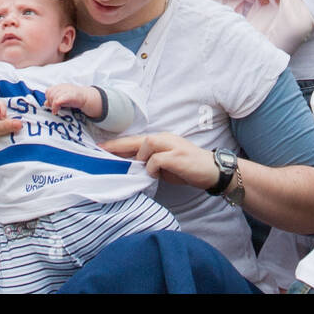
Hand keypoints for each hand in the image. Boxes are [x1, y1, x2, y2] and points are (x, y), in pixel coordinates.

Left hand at [44, 82, 99, 115]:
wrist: (86, 97)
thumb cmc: (74, 98)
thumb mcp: (62, 98)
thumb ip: (54, 100)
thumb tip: (45, 103)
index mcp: (60, 86)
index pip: (49, 90)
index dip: (48, 98)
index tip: (52, 104)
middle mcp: (63, 87)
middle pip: (50, 93)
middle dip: (50, 102)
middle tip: (55, 108)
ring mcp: (67, 91)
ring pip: (54, 97)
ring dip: (53, 105)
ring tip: (56, 110)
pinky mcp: (70, 96)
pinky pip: (58, 100)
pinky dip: (55, 106)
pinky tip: (57, 110)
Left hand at [104, 133, 218, 189]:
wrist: (212, 170)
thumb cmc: (188, 168)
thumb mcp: (166, 165)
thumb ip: (150, 163)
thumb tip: (132, 167)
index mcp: (162, 140)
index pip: (136, 140)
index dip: (118, 144)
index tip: (101, 148)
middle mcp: (166, 139)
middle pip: (138, 139)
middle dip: (118, 146)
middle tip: (101, 151)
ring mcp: (172, 146)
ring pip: (147, 144)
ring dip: (141, 158)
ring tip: (144, 169)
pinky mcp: (177, 156)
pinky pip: (156, 159)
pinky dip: (152, 167)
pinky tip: (155, 174)